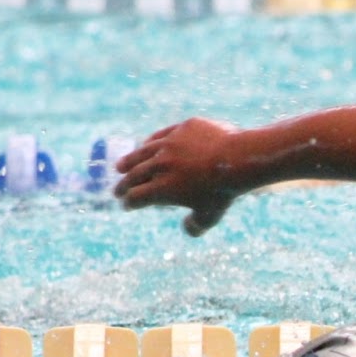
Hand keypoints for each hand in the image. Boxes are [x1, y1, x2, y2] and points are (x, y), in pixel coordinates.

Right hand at [113, 119, 239, 234]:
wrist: (238, 159)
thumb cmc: (224, 192)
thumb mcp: (211, 216)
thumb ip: (196, 226)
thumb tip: (187, 227)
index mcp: (163, 189)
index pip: (137, 197)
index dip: (129, 203)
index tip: (126, 205)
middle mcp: (161, 165)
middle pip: (135, 175)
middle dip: (124, 185)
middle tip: (117, 191)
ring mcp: (170, 144)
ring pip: (143, 152)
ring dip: (130, 161)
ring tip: (121, 167)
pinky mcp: (182, 129)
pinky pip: (160, 136)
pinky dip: (150, 143)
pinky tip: (146, 146)